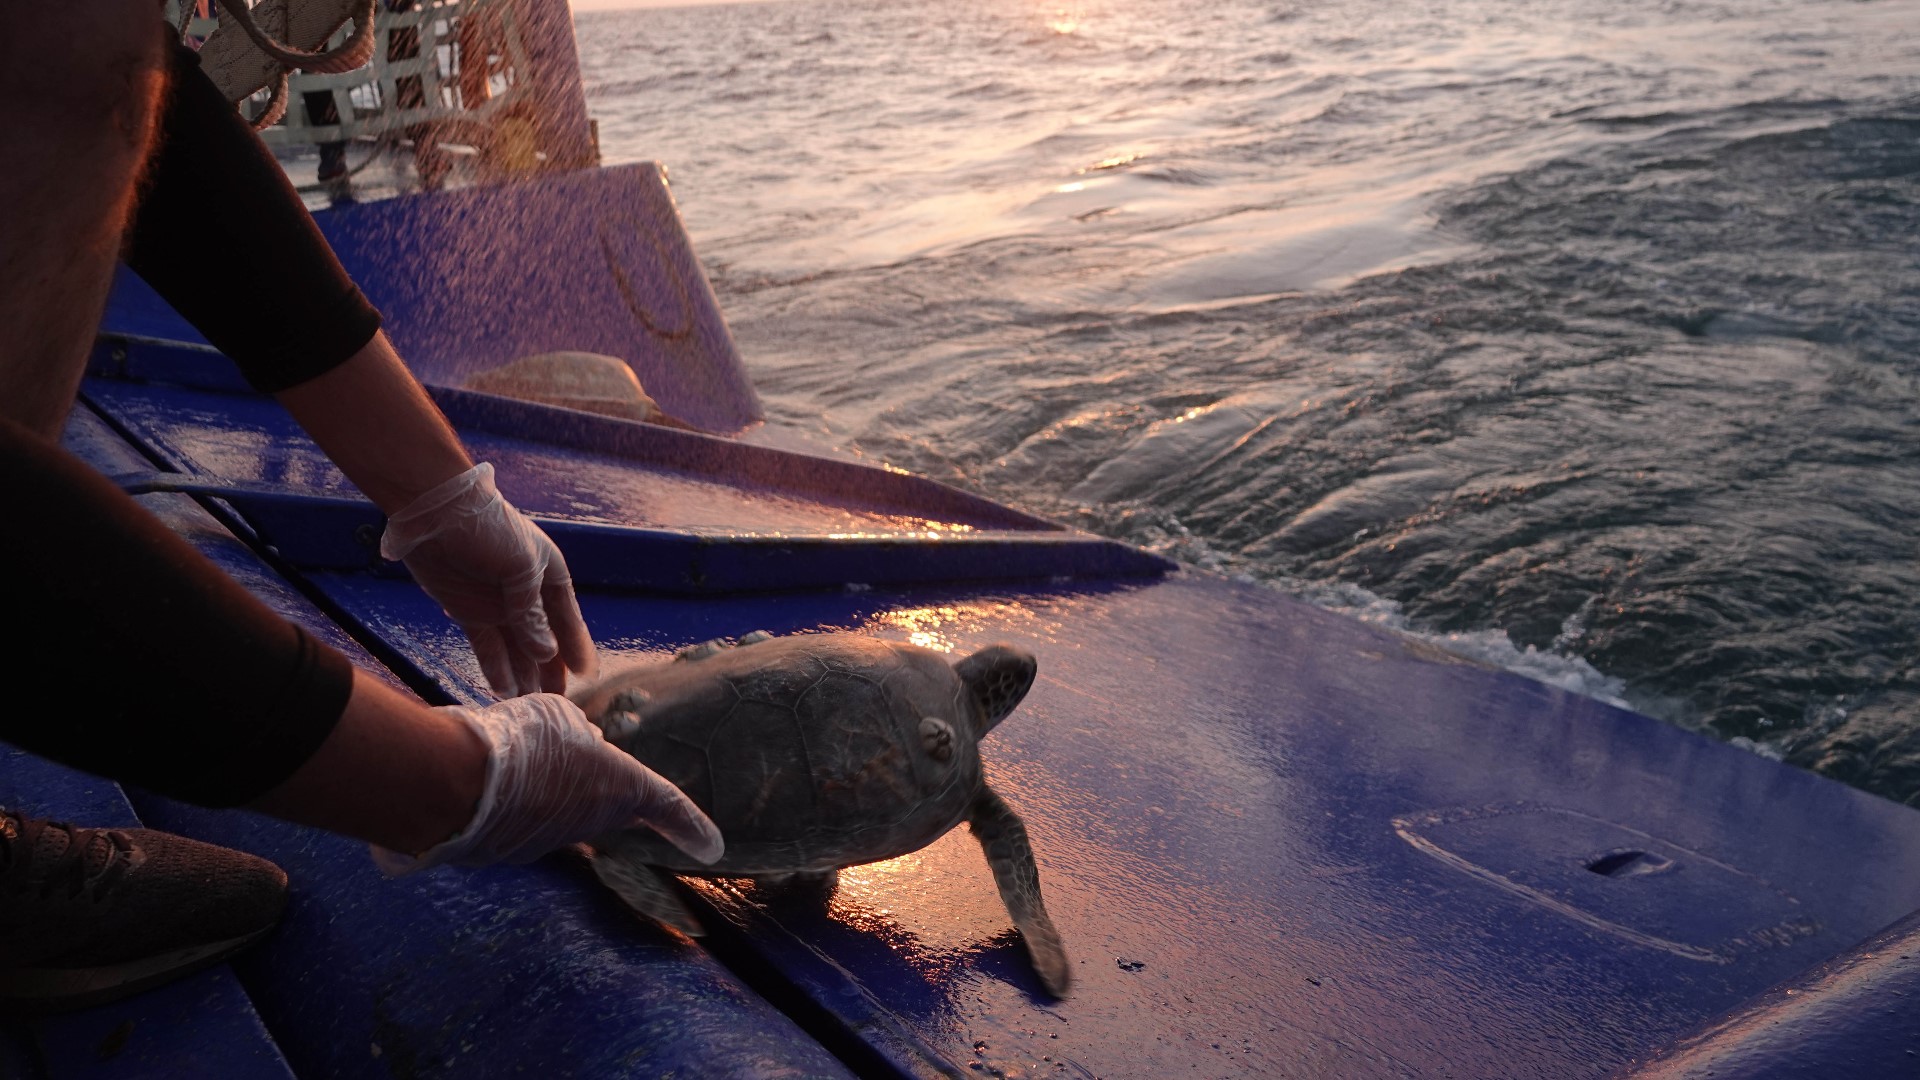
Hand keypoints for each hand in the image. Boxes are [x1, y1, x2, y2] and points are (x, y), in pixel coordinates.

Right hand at [370, 693, 723, 872]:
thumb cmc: (517, 742)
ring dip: (561, 793)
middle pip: (615, 810)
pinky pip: (528, 822)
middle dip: (620, 800)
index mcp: (619, 788)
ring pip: (566, 814)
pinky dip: (523, 804)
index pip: (667, 806)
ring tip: (535, 760)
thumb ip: (578, 734)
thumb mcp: (556, 717)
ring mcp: (550, 841)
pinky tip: (499, 781)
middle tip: (626, 795)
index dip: (692, 825)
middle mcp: (591, 822)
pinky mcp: (511, 850)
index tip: (713, 848)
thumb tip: (583, 745)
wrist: (452, 785)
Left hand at [379, 462, 594, 696]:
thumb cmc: (489, 529)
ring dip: (523, 674)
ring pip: (516, 648)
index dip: (577, 645)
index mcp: (549, 574)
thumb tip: (547, 654)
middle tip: (560, 702)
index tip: (587, 673)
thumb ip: (532, 613)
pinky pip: (487, 646)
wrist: (436, 513)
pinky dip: (495, 667)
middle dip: (551, 670)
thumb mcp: (522, 568)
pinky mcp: (467, 612)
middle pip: (543, 639)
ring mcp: (496, 605)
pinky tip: (504, 689)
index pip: (568, 618)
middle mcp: (526, 593)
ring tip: (532, 704)